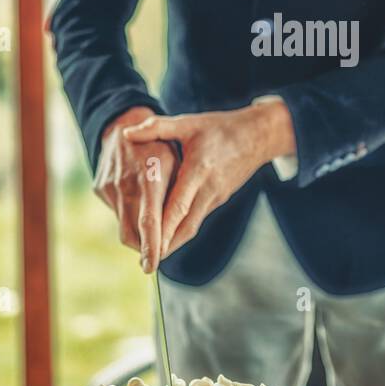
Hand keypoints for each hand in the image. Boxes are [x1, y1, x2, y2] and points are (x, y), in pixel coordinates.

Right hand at [93, 105, 178, 271]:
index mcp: (149, 178)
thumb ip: (175, 196)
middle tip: (156, 253)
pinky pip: (116, 212)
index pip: (149, 220)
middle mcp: (125, 186)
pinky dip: (128, 215)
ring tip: (151, 221)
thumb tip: (176, 231)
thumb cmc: (160, 146)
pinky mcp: (100, 189)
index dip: (151, 246)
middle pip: (131, 233)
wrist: (123, 124)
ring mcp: (109, 188)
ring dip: (137, 232)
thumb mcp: (175, 163)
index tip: (153, 266)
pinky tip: (137, 200)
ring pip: (123, 226)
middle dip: (144, 248)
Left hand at [122, 100, 294, 257]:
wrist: (257, 136)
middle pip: (186, 225)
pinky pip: (198, 218)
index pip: (179, 204)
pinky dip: (183, 230)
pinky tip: (169, 238)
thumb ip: (157, 128)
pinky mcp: (219, 199)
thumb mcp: (188, 123)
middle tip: (147, 262)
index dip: (166, 227)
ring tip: (153, 256)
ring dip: (174, 242)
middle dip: (167, 245)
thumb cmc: (220, 127)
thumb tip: (127, 134)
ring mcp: (216, 196)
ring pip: (193, 226)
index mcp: (199, 170)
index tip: (151, 245)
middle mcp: (208, 188)